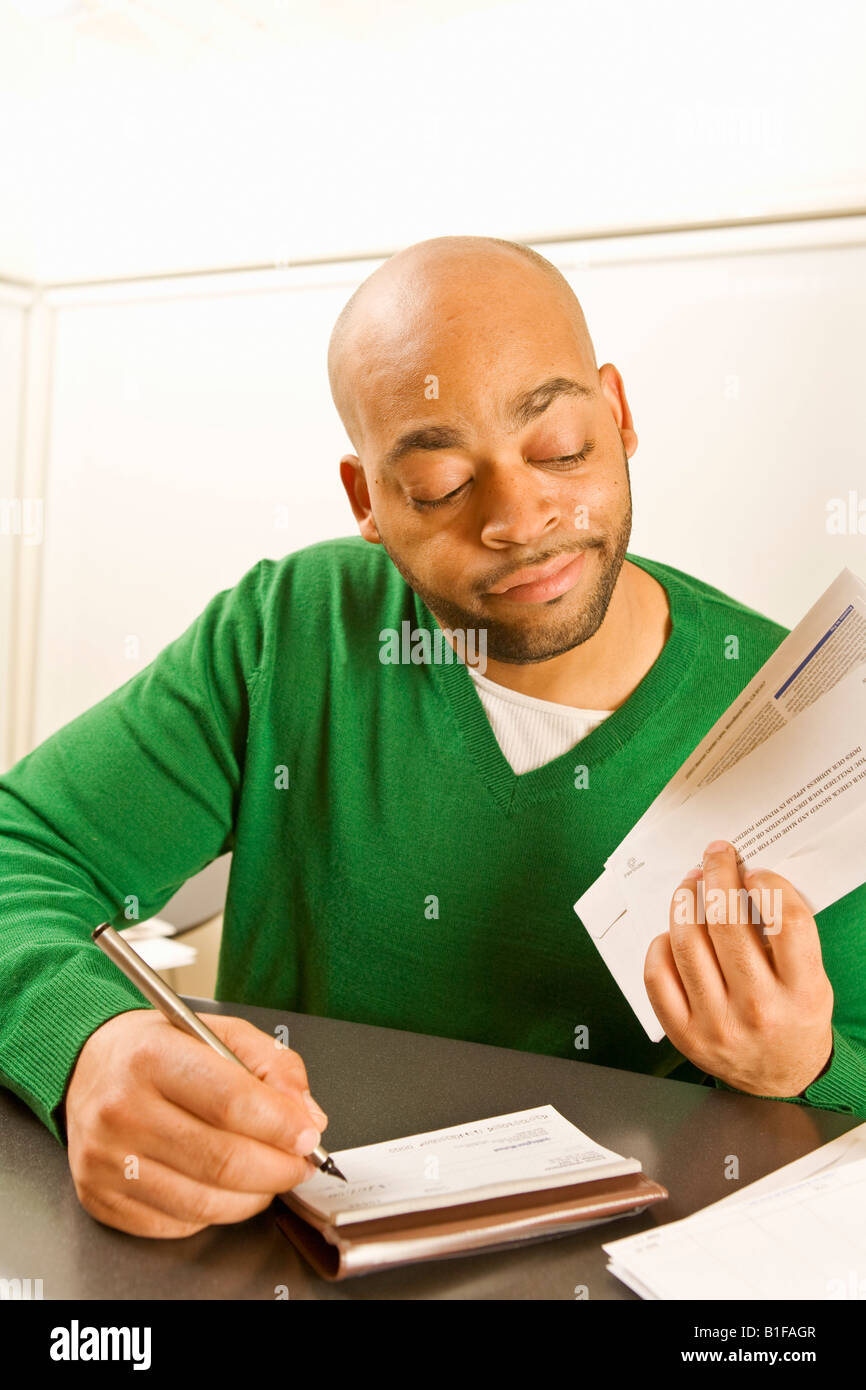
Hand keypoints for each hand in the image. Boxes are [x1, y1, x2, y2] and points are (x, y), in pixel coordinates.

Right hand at [64, 1009, 327, 1236]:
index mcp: (152, 1056)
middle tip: (299, 1162)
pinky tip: (225, 1187)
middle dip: (278, 1169)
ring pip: (205, 1202)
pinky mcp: (101, 1198)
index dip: (281, 1126)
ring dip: (254, 1196)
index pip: (231, 1102)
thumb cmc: (158, 1049)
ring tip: (270, 1176)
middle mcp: (122, 1109)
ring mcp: (107, 1160)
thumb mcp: (219, 1031)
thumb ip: (273, 1065)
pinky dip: (216, 1212)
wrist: (89, 1067)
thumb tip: (306, 1116)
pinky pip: (178, 1223)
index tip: (308, 1135)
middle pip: (223, 1160)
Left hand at [644, 839, 833, 1097]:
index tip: (755, 872)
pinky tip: (675, 932)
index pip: (786, 922)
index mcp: (803, 993)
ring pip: (687, 943)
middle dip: (717, 875)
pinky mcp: (684, 1035)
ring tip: (692, 884)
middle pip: (727, 924)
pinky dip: (662, 944)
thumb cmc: (795, 1016)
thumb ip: (787, 935)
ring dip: (685, 900)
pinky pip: (657, 974)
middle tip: (715, 856)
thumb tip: (744, 878)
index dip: (767, 884)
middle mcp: (759, 1010)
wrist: (782, 1077)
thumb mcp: (812, 978)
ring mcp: (716, 1024)